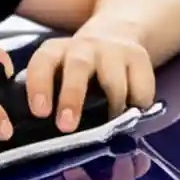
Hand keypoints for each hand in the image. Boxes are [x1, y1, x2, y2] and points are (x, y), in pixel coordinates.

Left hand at [25, 30, 155, 131]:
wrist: (115, 38)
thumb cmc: (77, 73)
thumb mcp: (59, 77)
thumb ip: (52, 101)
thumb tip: (52, 142)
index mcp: (55, 52)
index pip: (42, 63)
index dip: (40, 86)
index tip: (41, 112)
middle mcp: (83, 48)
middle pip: (78, 67)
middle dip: (72, 98)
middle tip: (67, 127)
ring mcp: (113, 51)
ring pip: (114, 82)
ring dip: (113, 109)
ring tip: (110, 128)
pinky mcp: (139, 58)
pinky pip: (140, 91)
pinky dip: (137, 108)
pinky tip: (131, 115)